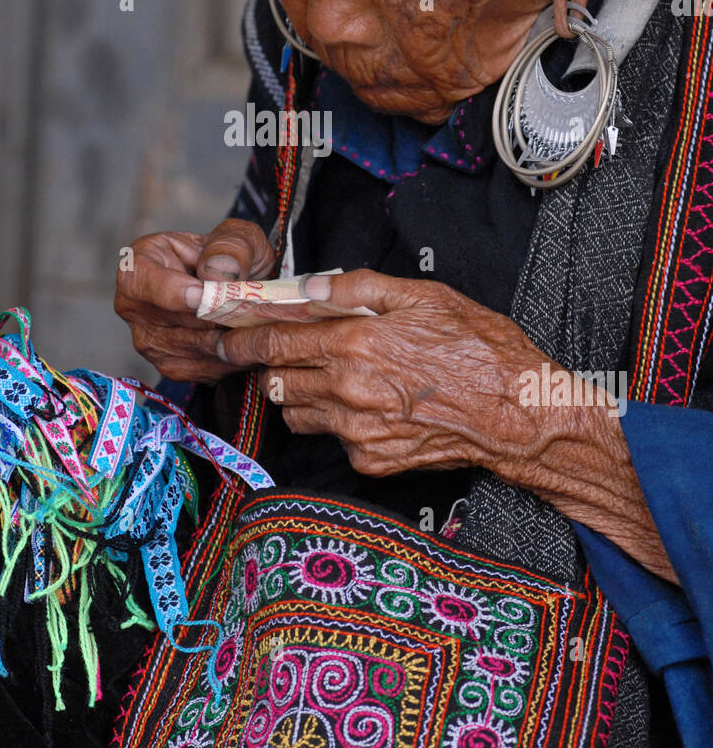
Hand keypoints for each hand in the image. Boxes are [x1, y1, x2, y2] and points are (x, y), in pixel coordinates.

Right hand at [114, 219, 275, 381]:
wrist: (239, 286)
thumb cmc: (230, 256)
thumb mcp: (238, 237)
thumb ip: (229, 248)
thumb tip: (217, 276)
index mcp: (138, 264)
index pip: (138, 281)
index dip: (170, 290)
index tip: (202, 294)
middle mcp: (133, 306)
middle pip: (172, 321)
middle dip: (216, 317)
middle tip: (254, 310)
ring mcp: (148, 340)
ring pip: (192, 348)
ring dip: (229, 339)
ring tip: (256, 322)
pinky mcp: (170, 365)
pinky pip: (202, 368)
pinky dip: (231, 358)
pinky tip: (247, 341)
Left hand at [218, 268, 542, 476]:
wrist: (517, 413)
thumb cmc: (477, 348)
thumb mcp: (422, 296)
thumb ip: (357, 288)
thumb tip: (307, 286)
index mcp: (353, 343)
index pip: (272, 342)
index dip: (242, 339)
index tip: (228, 335)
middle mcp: (346, 390)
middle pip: (276, 381)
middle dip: (271, 366)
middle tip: (283, 354)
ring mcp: (357, 431)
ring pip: (297, 414)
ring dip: (301, 394)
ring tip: (333, 378)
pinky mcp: (371, 460)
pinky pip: (333, 440)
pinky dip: (339, 424)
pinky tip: (370, 407)